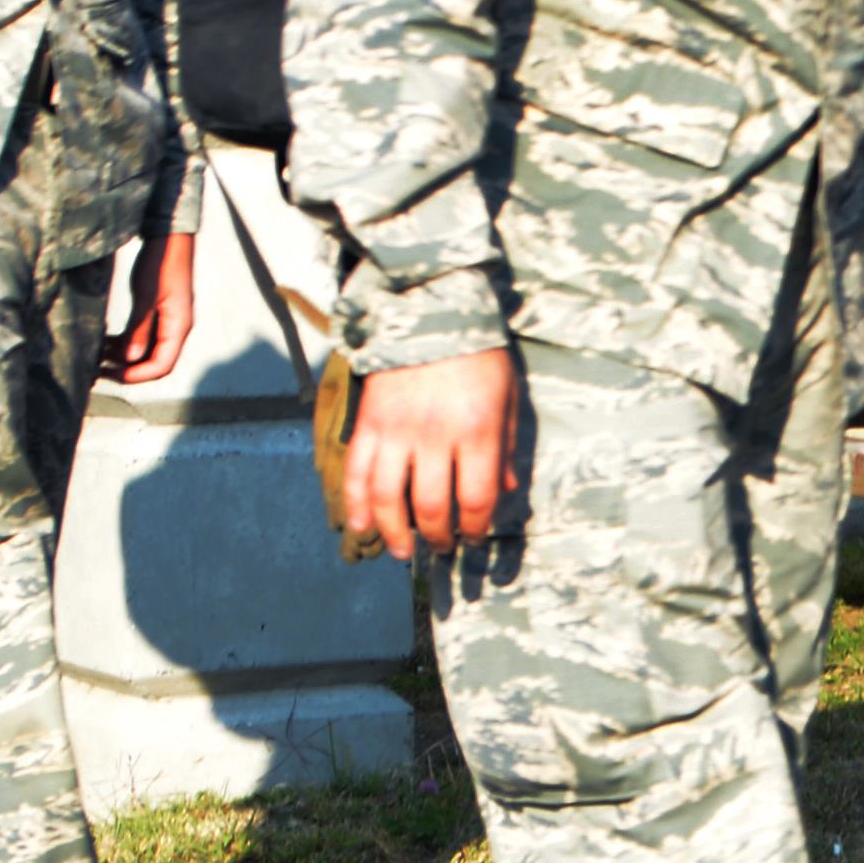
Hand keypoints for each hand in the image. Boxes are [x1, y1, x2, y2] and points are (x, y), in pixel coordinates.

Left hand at [111, 222, 199, 386]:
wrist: (169, 237)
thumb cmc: (160, 262)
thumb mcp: (146, 295)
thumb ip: (139, 328)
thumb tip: (130, 359)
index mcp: (179, 325)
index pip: (162, 365)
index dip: (138, 375)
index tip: (112, 374)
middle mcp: (177, 327)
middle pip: (155, 361)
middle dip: (128, 369)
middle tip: (99, 369)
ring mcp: (169, 320)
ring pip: (148, 350)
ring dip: (125, 356)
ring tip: (98, 354)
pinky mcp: (160, 312)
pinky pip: (145, 336)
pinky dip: (126, 342)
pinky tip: (106, 340)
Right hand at [348, 344, 521, 556]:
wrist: (431, 310)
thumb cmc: (479, 355)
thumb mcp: (507, 396)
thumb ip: (506, 445)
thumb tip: (505, 490)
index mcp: (477, 430)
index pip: (475, 498)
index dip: (474, 527)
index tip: (474, 538)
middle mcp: (435, 436)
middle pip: (432, 506)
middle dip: (438, 536)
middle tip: (442, 547)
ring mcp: (397, 430)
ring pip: (388, 497)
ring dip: (395, 532)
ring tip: (403, 552)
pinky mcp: (369, 421)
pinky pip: (357, 471)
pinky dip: (355, 503)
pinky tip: (360, 526)